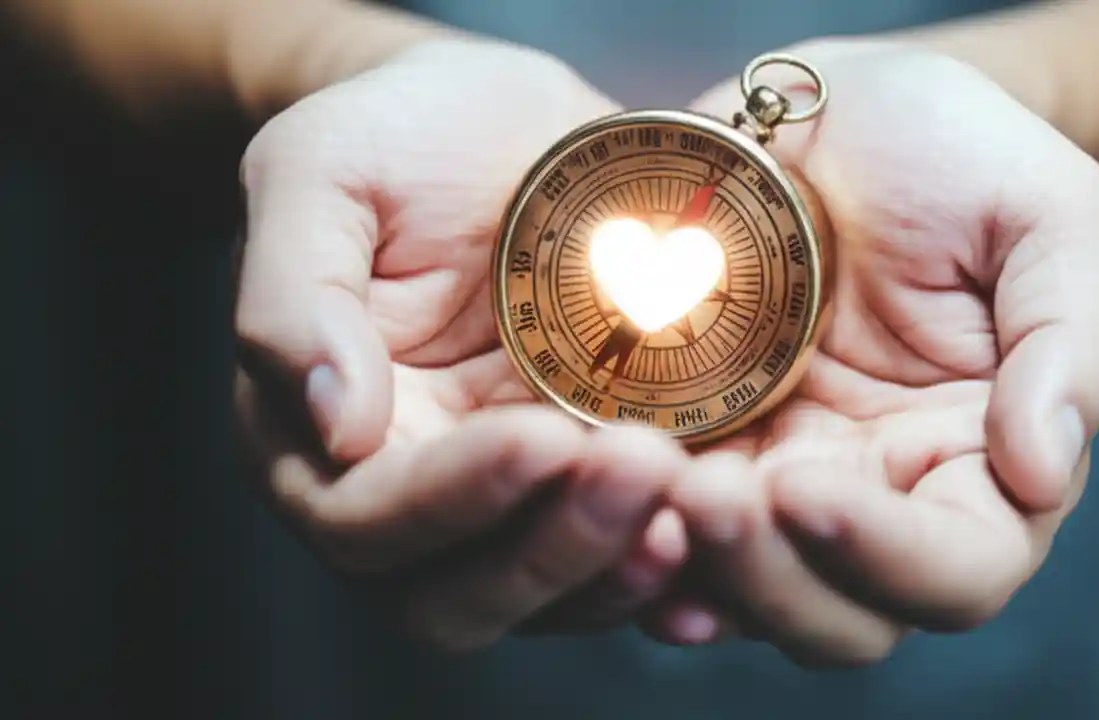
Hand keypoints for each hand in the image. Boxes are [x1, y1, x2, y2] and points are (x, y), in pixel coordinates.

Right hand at [234, 39, 691, 651]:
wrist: (494, 127)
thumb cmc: (391, 141)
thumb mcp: (316, 176)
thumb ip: (293, 297)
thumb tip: (333, 423)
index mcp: (323, 436)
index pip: (367, 517)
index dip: (455, 496)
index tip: (545, 438)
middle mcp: (408, 494)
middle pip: (459, 595)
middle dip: (553, 546)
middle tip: (642, 469)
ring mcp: (504, 500)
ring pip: (547, 596)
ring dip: (619, 563)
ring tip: (694, 501)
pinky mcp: (582, 484)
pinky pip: (618, 557)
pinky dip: (666, 558)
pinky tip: (718, 517)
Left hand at [644, 42, 1098, 662]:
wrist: (831, 110)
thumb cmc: (952, 152)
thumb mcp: (1045, 215)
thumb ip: (1070, 345)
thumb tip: (1045, 470)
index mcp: (978, 461)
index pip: (962, 567)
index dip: (889, 556)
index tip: (805, 490)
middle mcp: (879, 495)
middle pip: (841, 616)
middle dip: (769, 575)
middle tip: (705, 497)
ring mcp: (779, 480)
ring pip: (744, 590)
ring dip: (691, 566)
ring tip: (640, 492)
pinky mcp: (701, 448)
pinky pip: (662, 529)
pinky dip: (627, 536)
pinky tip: (593, 499)